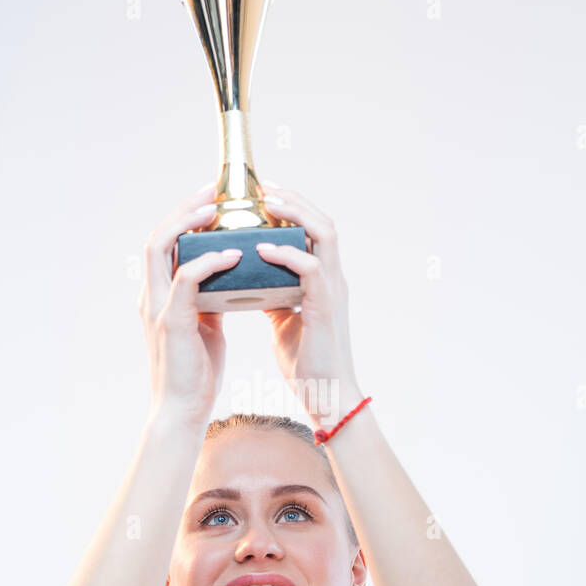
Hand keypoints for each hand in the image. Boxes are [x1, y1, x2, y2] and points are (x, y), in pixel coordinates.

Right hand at [139, 182, 242, 426]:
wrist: (182, 411)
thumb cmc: (195, 374)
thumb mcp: (204, 328)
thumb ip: (208, 301)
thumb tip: (228, 279)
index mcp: (158, 295)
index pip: (164, 242)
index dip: (184, 216)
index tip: (212, 198)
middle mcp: (150, 295)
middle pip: (158, 234)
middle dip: (185, 207)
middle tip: (216, 190)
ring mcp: (157, 307)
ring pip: (162, 246)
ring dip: (189, 222)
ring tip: (218, 210)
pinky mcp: (171, 321)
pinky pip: (186, 278)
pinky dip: (208, 260)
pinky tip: (231, 253)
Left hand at [255, 182, 363, 423]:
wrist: (326, 397)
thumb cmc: (308, 363)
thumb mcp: (285, 321)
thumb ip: (275, 297)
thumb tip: (252, 280)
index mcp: (324, 280)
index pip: (316, 229)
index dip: (295, 206)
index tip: (265, 193)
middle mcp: (333, 279)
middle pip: (323, 220)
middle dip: (294, 199)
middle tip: (263, 187)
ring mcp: (332, 291)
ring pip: (324, 233)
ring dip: (295, 213)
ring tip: (267, 203)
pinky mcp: (324, 309)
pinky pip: (309, 269)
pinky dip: (286, 253)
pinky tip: (262, 248)